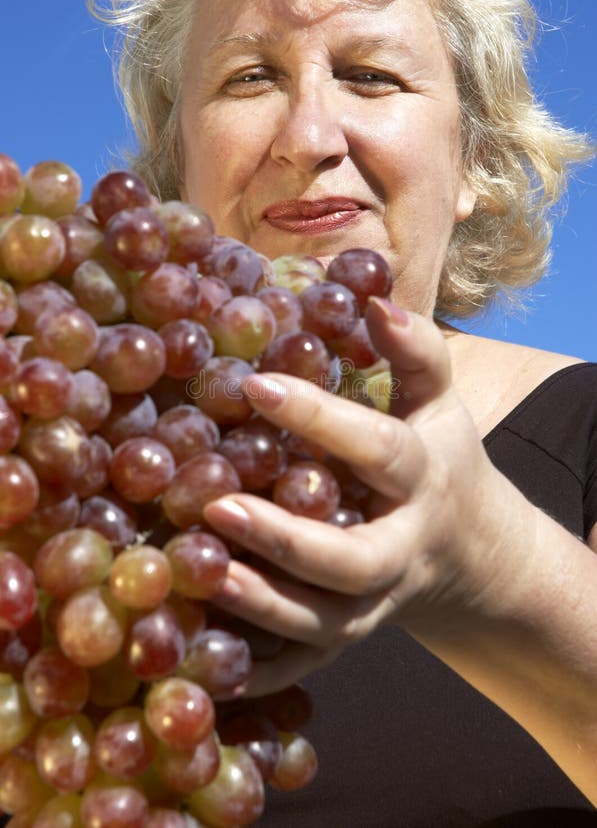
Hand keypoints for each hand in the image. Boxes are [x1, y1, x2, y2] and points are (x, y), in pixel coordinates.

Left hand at [203, 298, 530, 695]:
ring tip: (199, 572)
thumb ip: (416, 353)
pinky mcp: (349, 638)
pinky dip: (256, 667)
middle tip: (217, 506)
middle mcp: (401, 551)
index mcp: (423, 481)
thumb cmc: (442, 462)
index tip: (255, 385)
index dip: (321, 419)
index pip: (377, 450)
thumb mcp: (441, 404)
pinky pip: (303, 663)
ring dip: (260, 606)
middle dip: (286, 539)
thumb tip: (374, 298)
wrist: (470, 554)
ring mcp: (375, 606)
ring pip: (321, 623)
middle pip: (350, 559)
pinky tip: (198, 648)